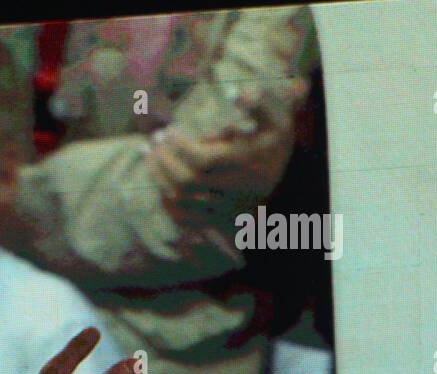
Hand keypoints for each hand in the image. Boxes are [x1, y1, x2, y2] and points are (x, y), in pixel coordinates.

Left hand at [147, 78, 308, 229]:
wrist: (287, 184)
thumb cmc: (272, 144)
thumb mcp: (275, 120)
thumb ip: (258, 104)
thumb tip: (236, 92)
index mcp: (245, 163)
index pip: (203, 158)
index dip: (180, 145)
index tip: (169, 131)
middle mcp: (233, 188)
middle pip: (187, 180)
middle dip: (165, 160)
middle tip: (153, 141)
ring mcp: (224, 207)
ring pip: (181, 199)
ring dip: (159, 177)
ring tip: (149, 155)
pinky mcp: (216, 219)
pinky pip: (184, 218)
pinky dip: (167, 203)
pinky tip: (159, 183)